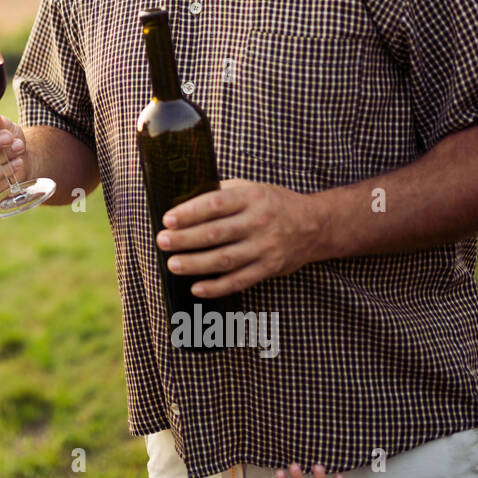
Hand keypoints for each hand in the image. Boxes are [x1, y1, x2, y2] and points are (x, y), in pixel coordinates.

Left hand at [155, 178, 321, 297]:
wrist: (315, 225)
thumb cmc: (274, 204)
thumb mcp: (252, 188)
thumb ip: (222, 192)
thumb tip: (184, 199)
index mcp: (251, 198)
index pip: (214, 205)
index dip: (189, 213)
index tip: (168, 219)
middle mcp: (258, 222)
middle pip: (215, 233)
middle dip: (185, 239)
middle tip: (162, 241)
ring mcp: (265, 248)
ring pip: (225, 259)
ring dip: (196, 264)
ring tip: (172, 264)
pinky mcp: (269, 268)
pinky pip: (239, 281)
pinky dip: (217, 287)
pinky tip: (196, 288)